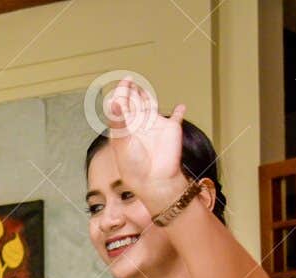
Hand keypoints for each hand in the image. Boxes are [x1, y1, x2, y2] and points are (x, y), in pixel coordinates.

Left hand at [104, 78, 187, 212]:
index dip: (121, 93)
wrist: (154, 179)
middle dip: (130, 92)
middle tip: (128, 80)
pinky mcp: (171, 127)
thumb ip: (119, 120)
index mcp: (124, 128)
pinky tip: (181, 107)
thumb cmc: (134, 165)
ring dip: (147, 96)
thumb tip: (114, 101)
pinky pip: (177, 117)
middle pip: (134, 103)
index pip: (121, 106)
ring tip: (141, 88)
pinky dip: (179, 112)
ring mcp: (155, 125)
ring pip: (150, 106)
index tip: (124, 82)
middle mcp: (138, 125)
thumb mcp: (122, 141)